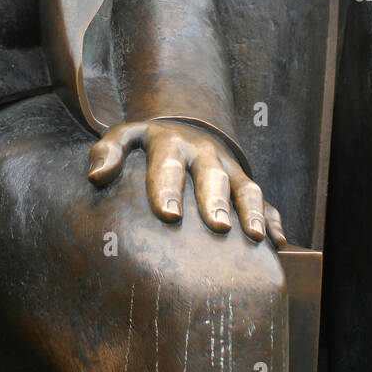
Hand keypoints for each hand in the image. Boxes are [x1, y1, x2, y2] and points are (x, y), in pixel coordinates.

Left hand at [87, 119, 284, 244]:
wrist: (185, 128)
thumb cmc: (149, 144)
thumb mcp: (126, 136)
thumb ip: (107, 151)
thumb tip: (95, 178)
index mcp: (170, 142)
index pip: (167, 163)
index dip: (168, 188)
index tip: (169, 215)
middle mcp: (203, 153)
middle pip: (211, 176)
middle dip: (215, 200)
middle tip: (218, 226)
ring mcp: (228, 168)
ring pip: (245, 187)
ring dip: (251, 210)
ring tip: (255, 236)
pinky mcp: (245, 182)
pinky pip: (265, 201)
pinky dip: (273, 220)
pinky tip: (276, 244)